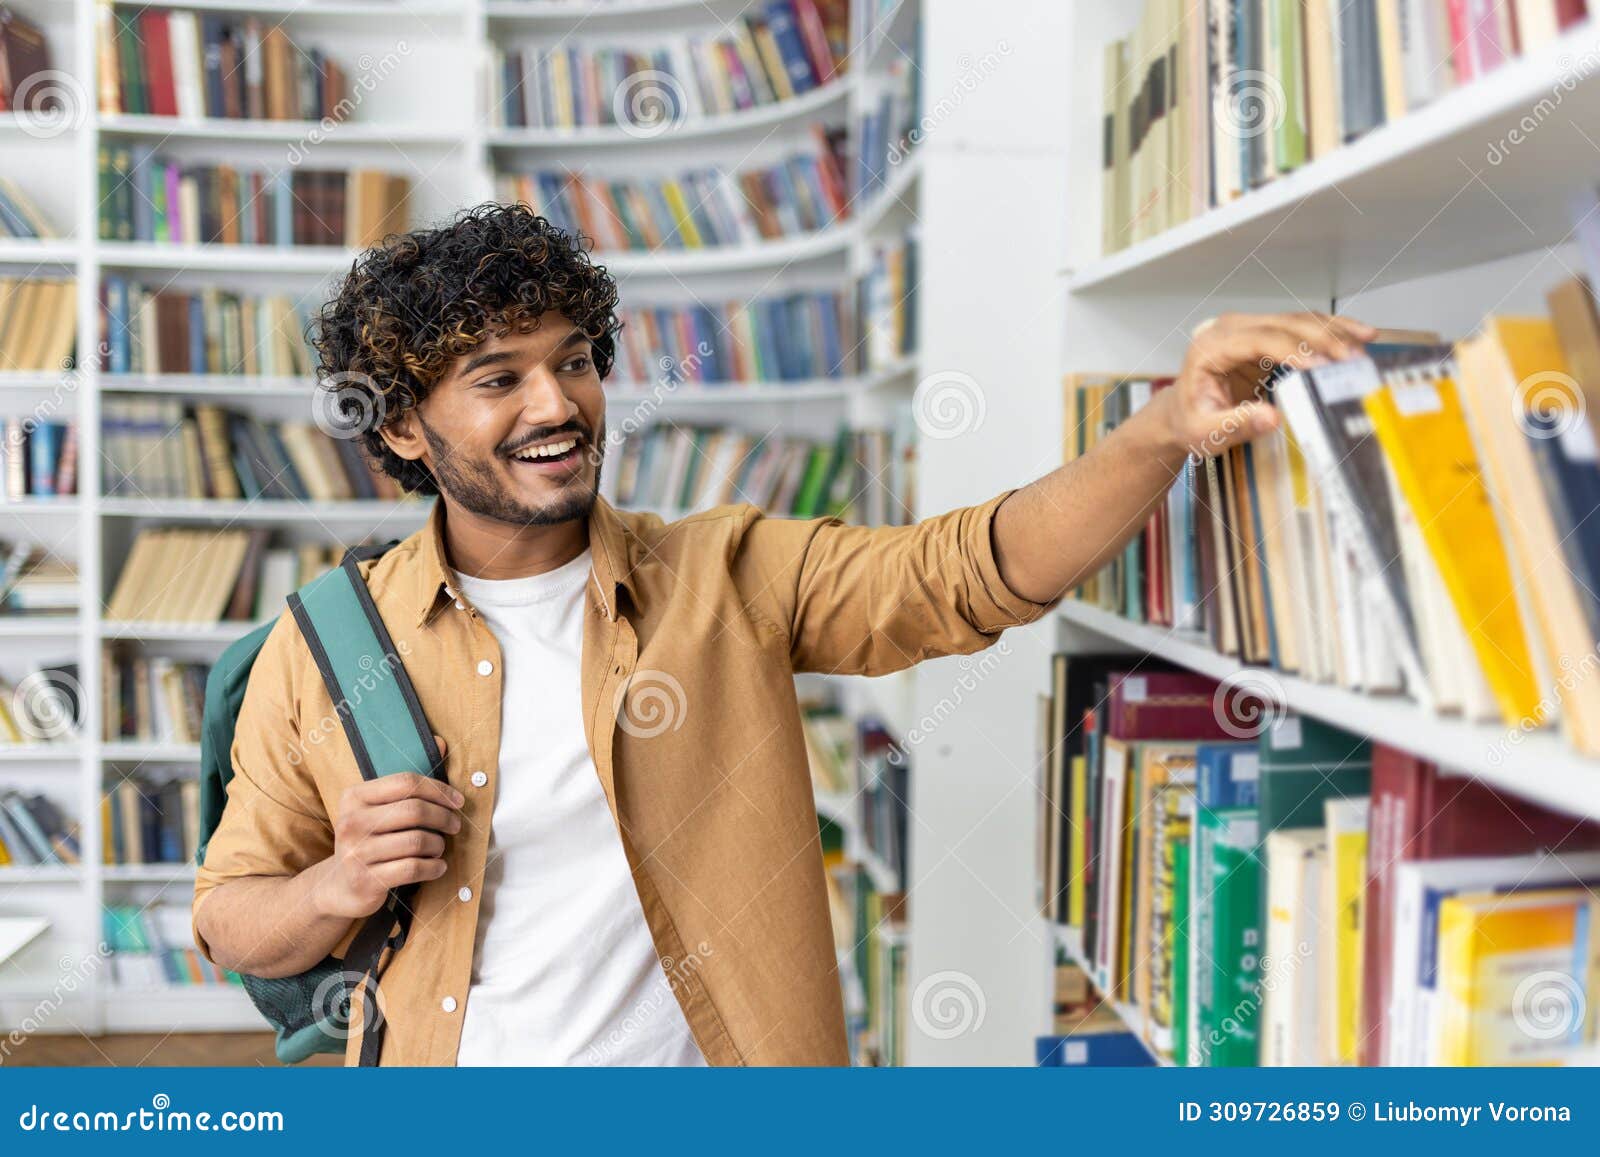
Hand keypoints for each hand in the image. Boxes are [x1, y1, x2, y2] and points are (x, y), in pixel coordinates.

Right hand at [310, 740, 461, 919]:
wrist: (339, 885)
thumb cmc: (369, 840)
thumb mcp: (378, 809)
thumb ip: (408, 782)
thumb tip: (442, 743)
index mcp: (355, 797)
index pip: (406, 782)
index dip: (439, 790)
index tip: (458, 802)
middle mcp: (351, 822)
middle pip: (414, 810)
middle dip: (444, 818)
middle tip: (455, 826)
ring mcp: (356, 853)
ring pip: (417, 841)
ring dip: (438, 845)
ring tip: (439, 848)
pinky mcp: (366, 880)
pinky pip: (413, 868)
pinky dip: (434, 867)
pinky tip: (438, 866)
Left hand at [1160, 310, 1376, 457]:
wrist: (1181, 414)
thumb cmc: (1190, 421)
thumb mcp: (1205, 432)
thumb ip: (1235, 424)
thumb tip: (1271, 418)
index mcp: (1210, 347)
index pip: (1258, 340)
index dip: (1293, 351)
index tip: (1322, 367)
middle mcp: (1228, 329)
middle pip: (1282, 323)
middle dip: (1322, 338)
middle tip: (1353, 358)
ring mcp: (1247, 328)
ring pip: (1296, 320)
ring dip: (1332, 331)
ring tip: (1363, 344)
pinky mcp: (1264, 335)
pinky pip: (1300, 328)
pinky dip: (1329, 331)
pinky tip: (1355, 334)